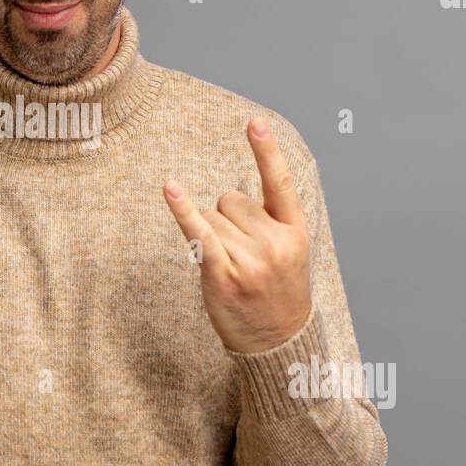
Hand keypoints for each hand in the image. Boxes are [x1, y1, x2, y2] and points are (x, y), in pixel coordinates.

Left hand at [163, 116, 311, 353]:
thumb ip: (269, 222)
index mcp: (295, 232)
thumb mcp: (290, 253)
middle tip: (244, 255)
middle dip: (229, 220)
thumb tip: (227, 198)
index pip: (279, 183)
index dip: (266, 151)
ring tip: (232, 267)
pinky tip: (170, 189)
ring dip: (213, 235)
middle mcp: (274, 242)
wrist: (279, 344)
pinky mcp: (223, 274)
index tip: (255, 121)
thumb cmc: (278, 292)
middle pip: (230, 199)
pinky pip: (199, 232)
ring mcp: (250, 260)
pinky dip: (183, 210)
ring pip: (212, 216)